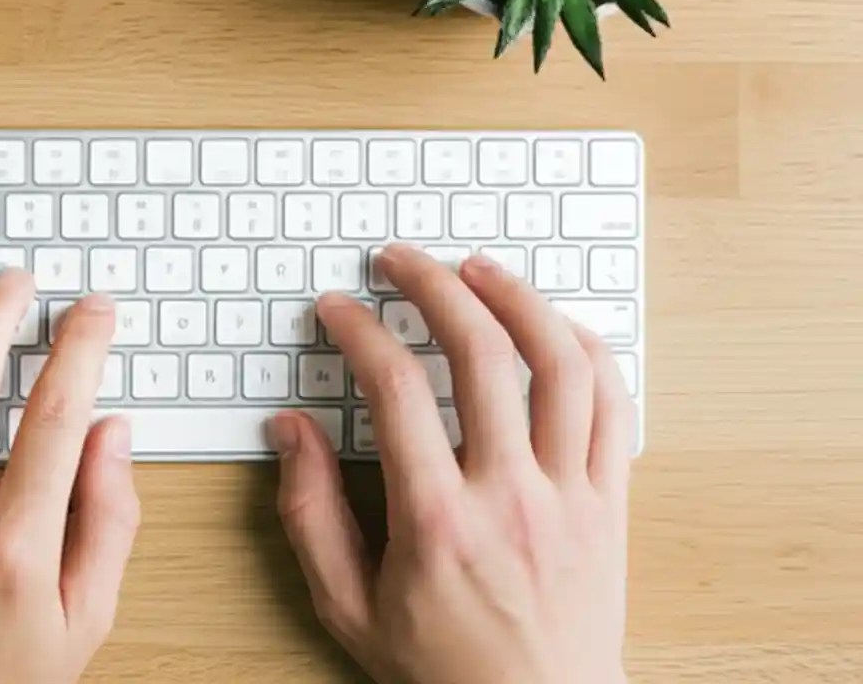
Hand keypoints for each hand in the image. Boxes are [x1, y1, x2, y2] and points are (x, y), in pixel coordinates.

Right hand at [272, 245, 632, 683]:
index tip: (339, 310)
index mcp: (436, 521)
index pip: (393, 390)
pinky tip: (552, 327)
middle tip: (402, 261)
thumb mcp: (347, 604)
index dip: (358, 331)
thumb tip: (289, 431)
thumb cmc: (442, 666)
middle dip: (433, 287)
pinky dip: (586, 350)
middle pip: (479, 355)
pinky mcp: (610, 500)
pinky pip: (613, 404)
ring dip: (518, 300)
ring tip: (478, 270)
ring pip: (560, 364)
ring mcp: (571, 494)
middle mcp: (510, 496)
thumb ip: (310, 514)